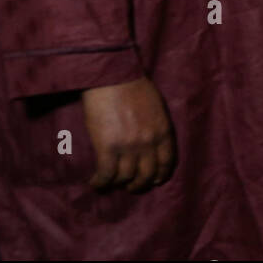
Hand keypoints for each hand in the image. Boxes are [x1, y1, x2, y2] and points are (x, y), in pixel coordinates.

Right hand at [80, 77, 175, 192]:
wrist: (113, 76)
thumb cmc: (132, 84)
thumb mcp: (155, 106)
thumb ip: (155, 125)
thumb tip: (150, 140)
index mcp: (163, 130)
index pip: (167, 161)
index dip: (160, 174)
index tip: (155, 180)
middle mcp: (149, 142)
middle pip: (147, 174)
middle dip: (139, 184)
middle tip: (131, 186)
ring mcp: (128, 147)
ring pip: (125, 177)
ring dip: (118, 184)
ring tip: (111, 184)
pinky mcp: (108, 148)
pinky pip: (106, 174)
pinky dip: (100, 182)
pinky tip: (95, 182)